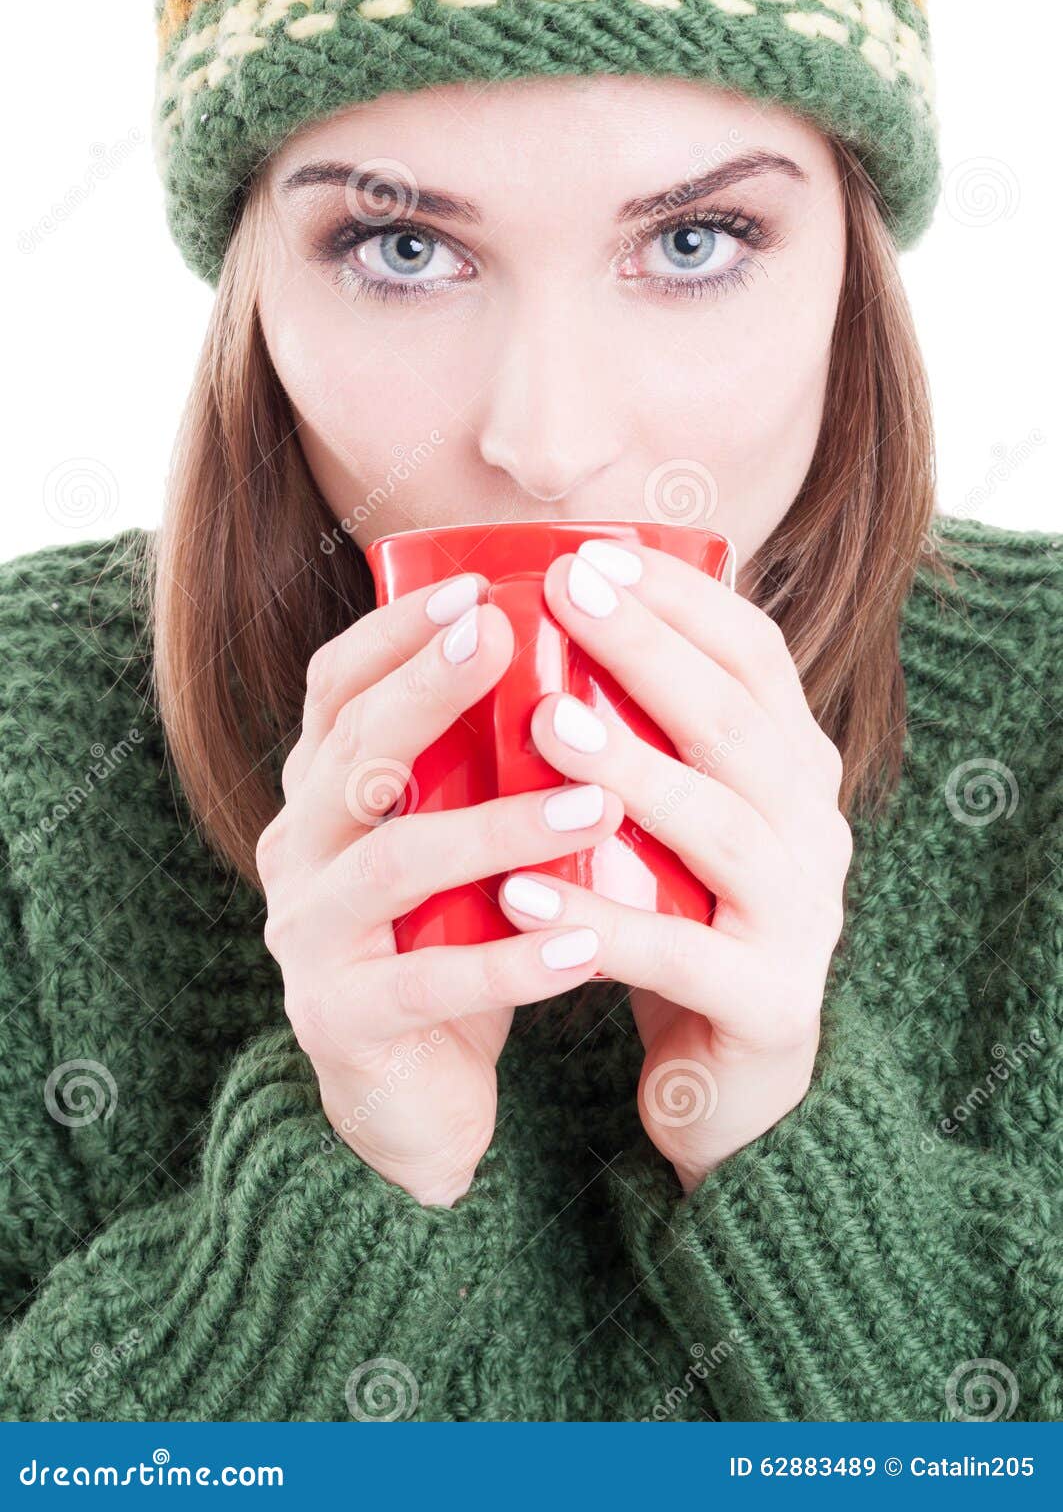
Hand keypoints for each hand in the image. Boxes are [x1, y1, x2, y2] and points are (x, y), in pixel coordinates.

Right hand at [255, 569, 624, 1206]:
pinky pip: (428, 984)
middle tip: (507, 638)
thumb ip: (482, 760)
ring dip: (496, 827)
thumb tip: (579, 648)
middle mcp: (299, 852)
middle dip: (428, 690)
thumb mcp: (458, 835)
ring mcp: (309, 939)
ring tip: (595, 803)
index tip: (478, 589)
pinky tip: (584, 943)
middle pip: (352, 752)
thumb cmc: (454, 939)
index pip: (336, 688)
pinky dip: (510, 964)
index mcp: (325, 793)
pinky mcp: (342, 1022)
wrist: (415, 1097)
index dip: (395, 634)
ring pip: (394, 863)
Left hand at [495, 539, 853, 1192]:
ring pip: (720, 828)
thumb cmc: (679, 922)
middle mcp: (813, 831)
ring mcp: (802, 920)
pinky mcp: (770, 1006)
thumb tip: (544, 616)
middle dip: (648, 652)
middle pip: (736, 724)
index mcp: (793, 770)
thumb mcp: (670, 816)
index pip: (754, 658)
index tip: (589, 552)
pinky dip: (601, 922)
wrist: (727, 1082)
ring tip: (544, 725)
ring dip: (630, 771)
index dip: (679, 601)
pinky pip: (680, 957)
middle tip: (562, 595)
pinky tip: (520, 893)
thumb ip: (642, 734)